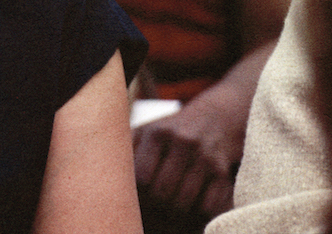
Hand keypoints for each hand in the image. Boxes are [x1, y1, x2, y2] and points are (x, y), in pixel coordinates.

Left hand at [133, 86, 246, 220]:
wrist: (214, 118)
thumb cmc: (172, 131)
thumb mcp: (147, 130)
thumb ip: (127, 149)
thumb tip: (108, 177)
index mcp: (157, 133)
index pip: (142, 177)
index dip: (137, 193)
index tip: (136, 197)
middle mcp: (182, 142)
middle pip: (162, 192)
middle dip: (155, 206)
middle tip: (152, 207)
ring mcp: (205, 157)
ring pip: (184, 203)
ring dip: (174, 213)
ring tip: (168, 208)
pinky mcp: (223, 172)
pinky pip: (208, 207)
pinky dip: (197, 213)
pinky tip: (191, 205)